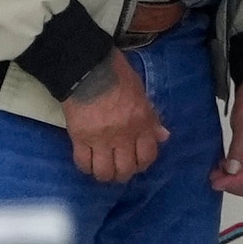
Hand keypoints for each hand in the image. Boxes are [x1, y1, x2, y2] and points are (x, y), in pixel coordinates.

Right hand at [65, 50, 166, 184]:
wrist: (88, 68)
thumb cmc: (118, 76)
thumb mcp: (142, 94)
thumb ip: (152, 117)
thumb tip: (163, 136)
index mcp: (142, 123)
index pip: (148, 155)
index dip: (143, 163)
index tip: (137, 163)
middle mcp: (124, 135)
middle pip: (126, 168)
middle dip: (123, 174)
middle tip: (119, 170)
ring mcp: (101, 139)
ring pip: (105, 171)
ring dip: (105, 175)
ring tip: (103, 172)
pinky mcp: (79, 138)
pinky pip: (83, 162)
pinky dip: (86, 167)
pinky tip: (88, 164)